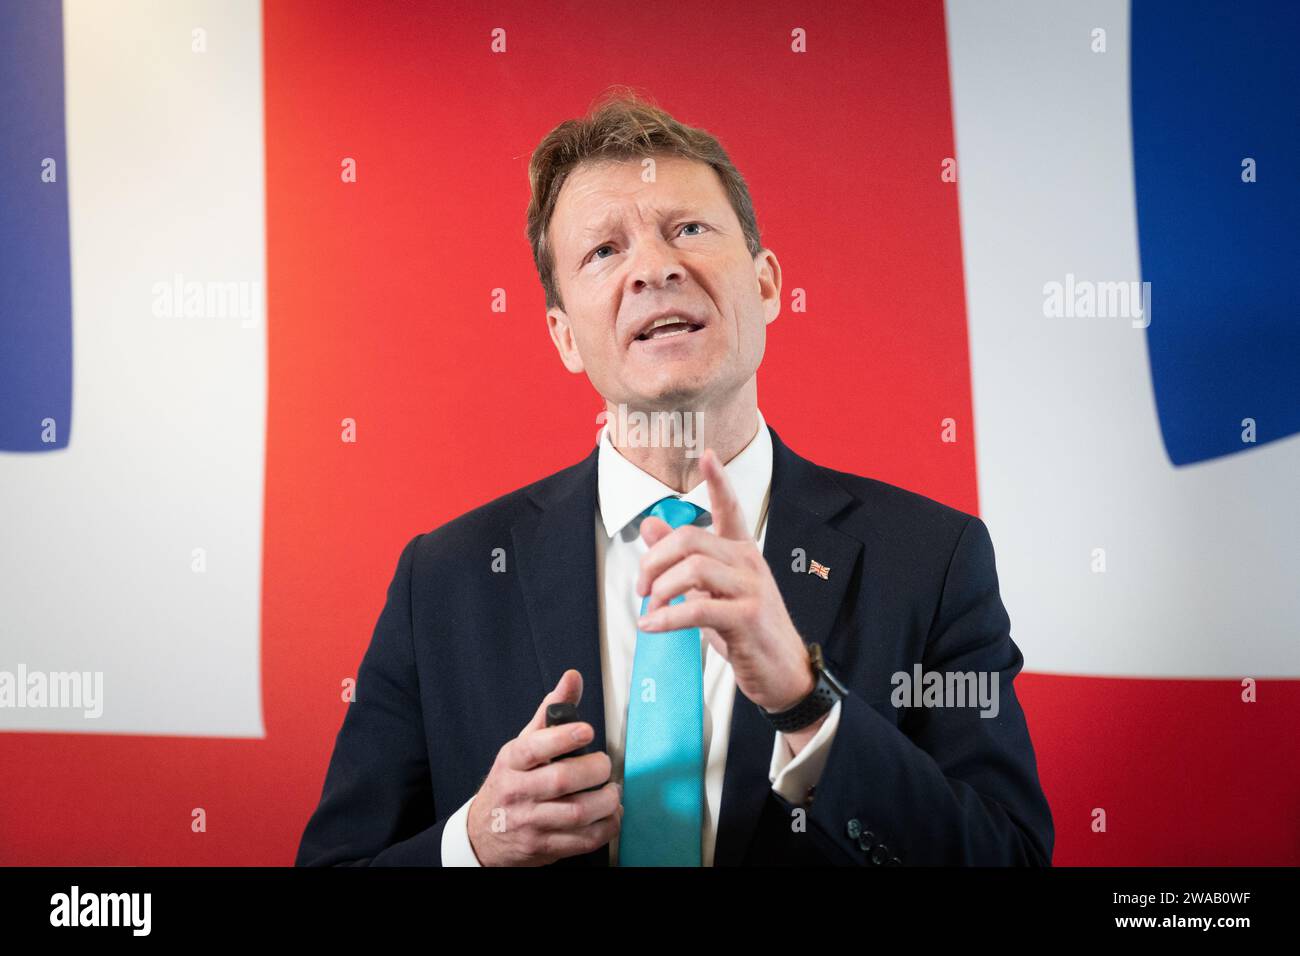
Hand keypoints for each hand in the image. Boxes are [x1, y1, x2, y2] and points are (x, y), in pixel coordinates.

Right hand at [466, 669, 622, 865]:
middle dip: (594, 771)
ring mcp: (530, 822)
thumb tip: (572, 678)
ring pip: (577, 813)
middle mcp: (518, 792)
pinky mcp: (544, 848)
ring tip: (611, 791)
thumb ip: (551, 712)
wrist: (483, 834)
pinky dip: (605, 827)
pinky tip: (609, 814)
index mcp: (512, 762)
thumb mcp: (523, 745)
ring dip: (605, 801)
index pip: (533, 748)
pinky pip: (583, 840)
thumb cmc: (511, 782)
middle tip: (604, 766)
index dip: (563, 738)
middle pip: (562, 781)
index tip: (586, 730)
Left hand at [635, 447, 815, 714]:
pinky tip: (652, 625)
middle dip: (654, 560)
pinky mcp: (747, 617)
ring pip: (693, 567)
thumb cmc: (746, 632)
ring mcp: (751, 588)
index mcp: (743, 552)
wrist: (783, 673)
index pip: (732, 508)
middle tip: (642, 587)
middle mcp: (749, 562)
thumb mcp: (711, 592)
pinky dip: (668, 616)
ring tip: (650, 609)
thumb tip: (651, 525)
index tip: (708, 455)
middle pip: (691, 538)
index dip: (719, 481)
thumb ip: (682, 560)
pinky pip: (699, 607)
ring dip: (660, 588)